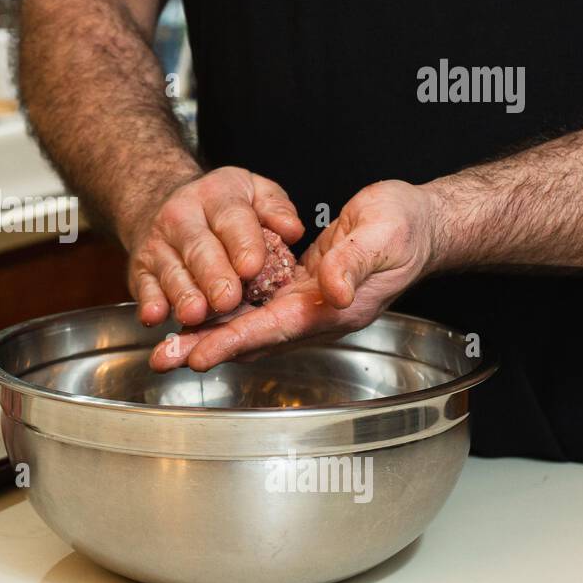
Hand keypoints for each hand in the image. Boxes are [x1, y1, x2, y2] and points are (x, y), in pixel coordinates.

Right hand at [122, 167, 303, 326]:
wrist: (159, 201)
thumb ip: (275, 209)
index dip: (242, 243)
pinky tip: (154, 316)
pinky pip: (144, 287)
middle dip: (212, 275)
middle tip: (227, 299)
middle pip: (198, 247)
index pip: (231, 217)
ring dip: (182, 294)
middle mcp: (181, 217)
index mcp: (216, 196)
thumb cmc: (219, 206)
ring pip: (171, 271)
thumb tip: (293, 230)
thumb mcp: (253, 191)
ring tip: (194, 314)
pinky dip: (148, 303)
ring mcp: (157, 245)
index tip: (253, 267)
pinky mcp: (141, 270)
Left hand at [149, 180, 441, 370]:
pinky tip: (197, 313)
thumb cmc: (406, 227)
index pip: (273, 329)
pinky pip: (255, 306)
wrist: (420, 224)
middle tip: (162, 358)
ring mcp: (304, 304)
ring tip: (165, 344)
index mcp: (334, 308)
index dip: (233, 341)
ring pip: (247, 324)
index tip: (198, 354)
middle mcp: (314, 314)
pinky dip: (224, 312)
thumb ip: (355, 264)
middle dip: (206, 346)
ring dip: (208, 333)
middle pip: (250, 336)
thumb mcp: (383, 236)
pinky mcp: (298, 288)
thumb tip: (332, 290)